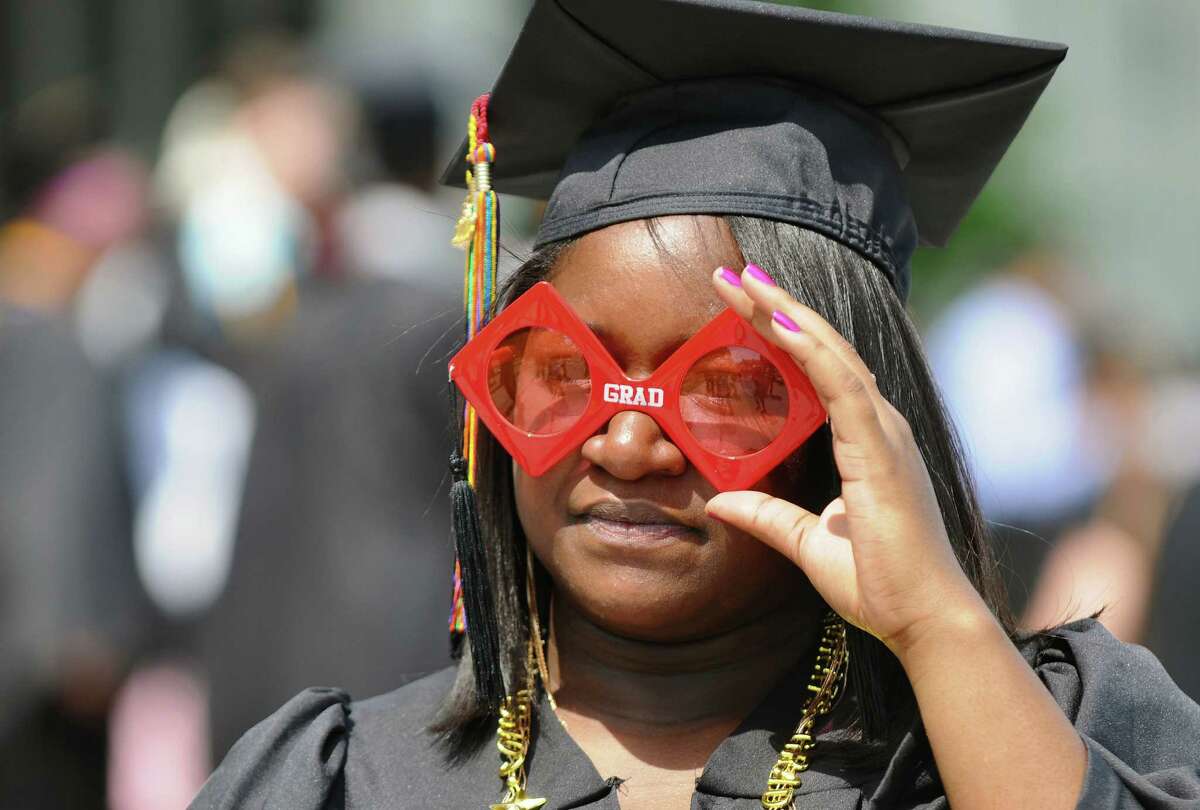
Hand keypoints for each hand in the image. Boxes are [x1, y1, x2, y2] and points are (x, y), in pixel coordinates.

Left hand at [705, 265, 988, 656]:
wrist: (924, 619)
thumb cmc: (878, 584)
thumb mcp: (806, 544)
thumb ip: (768, 518)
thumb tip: (722, 503)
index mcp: (866, 440)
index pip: (820, 369)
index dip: (784, 331)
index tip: (744, 302)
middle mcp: (879, 426)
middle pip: (822, 349)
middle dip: (777, 307)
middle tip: (733, 274)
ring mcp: (885, 433)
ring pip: (830, 354)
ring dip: (785, 312)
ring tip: (743, 280)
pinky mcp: (881, 450)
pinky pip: (841, 385)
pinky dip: (809, 348)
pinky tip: (776, 320)